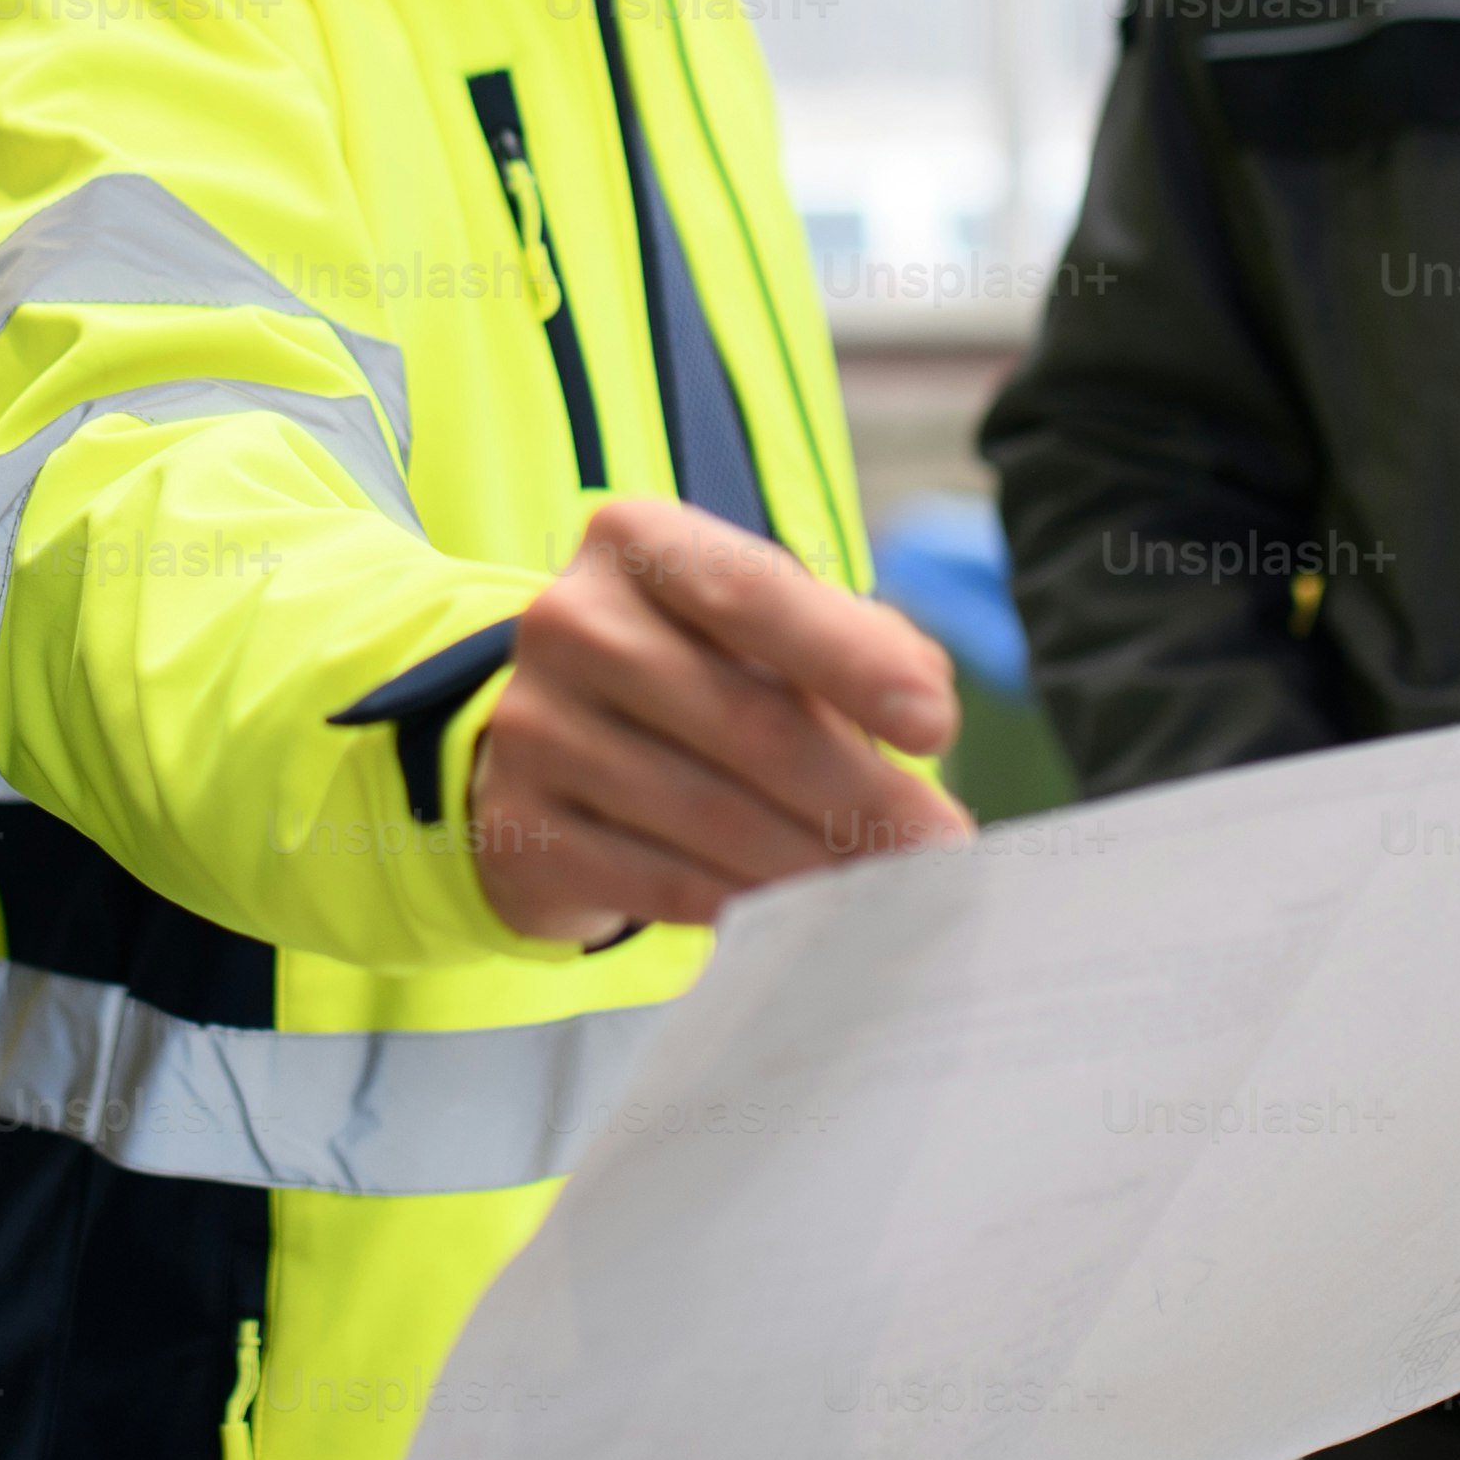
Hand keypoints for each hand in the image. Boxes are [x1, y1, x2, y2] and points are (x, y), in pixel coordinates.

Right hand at [460, 495, 971, 944]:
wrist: (553, 747)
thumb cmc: (697, 671)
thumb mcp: (768, 629)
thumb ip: (855, 642)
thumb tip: (927, 708)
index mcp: (636, 542)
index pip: (752, 594)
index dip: (851, 661)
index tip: (937, 727)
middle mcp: (568, 621)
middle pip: (742, 719)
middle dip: (860, 793)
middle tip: (938, 846)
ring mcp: (532, 726)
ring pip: (705, 813)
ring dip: (813, 864)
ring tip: (887, 891)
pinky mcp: (521, 825)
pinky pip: (657, 880)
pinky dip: (744, 904)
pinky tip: (801, 916)